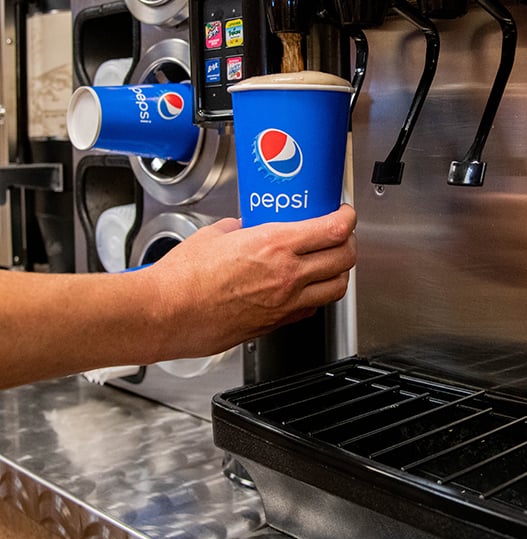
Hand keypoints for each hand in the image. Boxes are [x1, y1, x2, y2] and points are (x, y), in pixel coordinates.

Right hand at [142, 204, 357, 361]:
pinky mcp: (276, 324)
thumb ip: (239, 228)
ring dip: (339, 273)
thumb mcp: (215, 234)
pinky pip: (312, 309)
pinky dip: (316, 297)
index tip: (345, 214)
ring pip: (337, 288)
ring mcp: (285, 303)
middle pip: (344, 258)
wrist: (165, 314)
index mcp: (275, 245)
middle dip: (349, 243)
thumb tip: (244, 226)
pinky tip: (305, 289)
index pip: (334, 230)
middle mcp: (287, 275)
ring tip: (330, 263)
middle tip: (340, 236)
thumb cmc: (183, 277)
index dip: (347, 218)